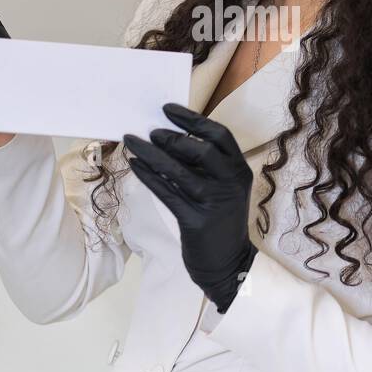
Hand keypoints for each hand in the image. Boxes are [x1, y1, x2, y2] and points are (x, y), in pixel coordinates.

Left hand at [123, 103, 256, 313]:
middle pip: (202, 150)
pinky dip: (149, 177)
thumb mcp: (222, 188)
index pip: (219, 135)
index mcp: (239, 170)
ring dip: (152, 154)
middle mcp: (231, 183)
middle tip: (151, 130)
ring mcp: (215, 203)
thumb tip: (169, 137)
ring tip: (133, 142)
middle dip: (173, 137)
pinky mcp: (196, 221)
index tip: (168, 109)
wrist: (227, 263)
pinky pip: (167, 193)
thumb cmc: (220, 219)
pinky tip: (135, 166)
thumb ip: (205, 165)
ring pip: (179, 172)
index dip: (193, 119)